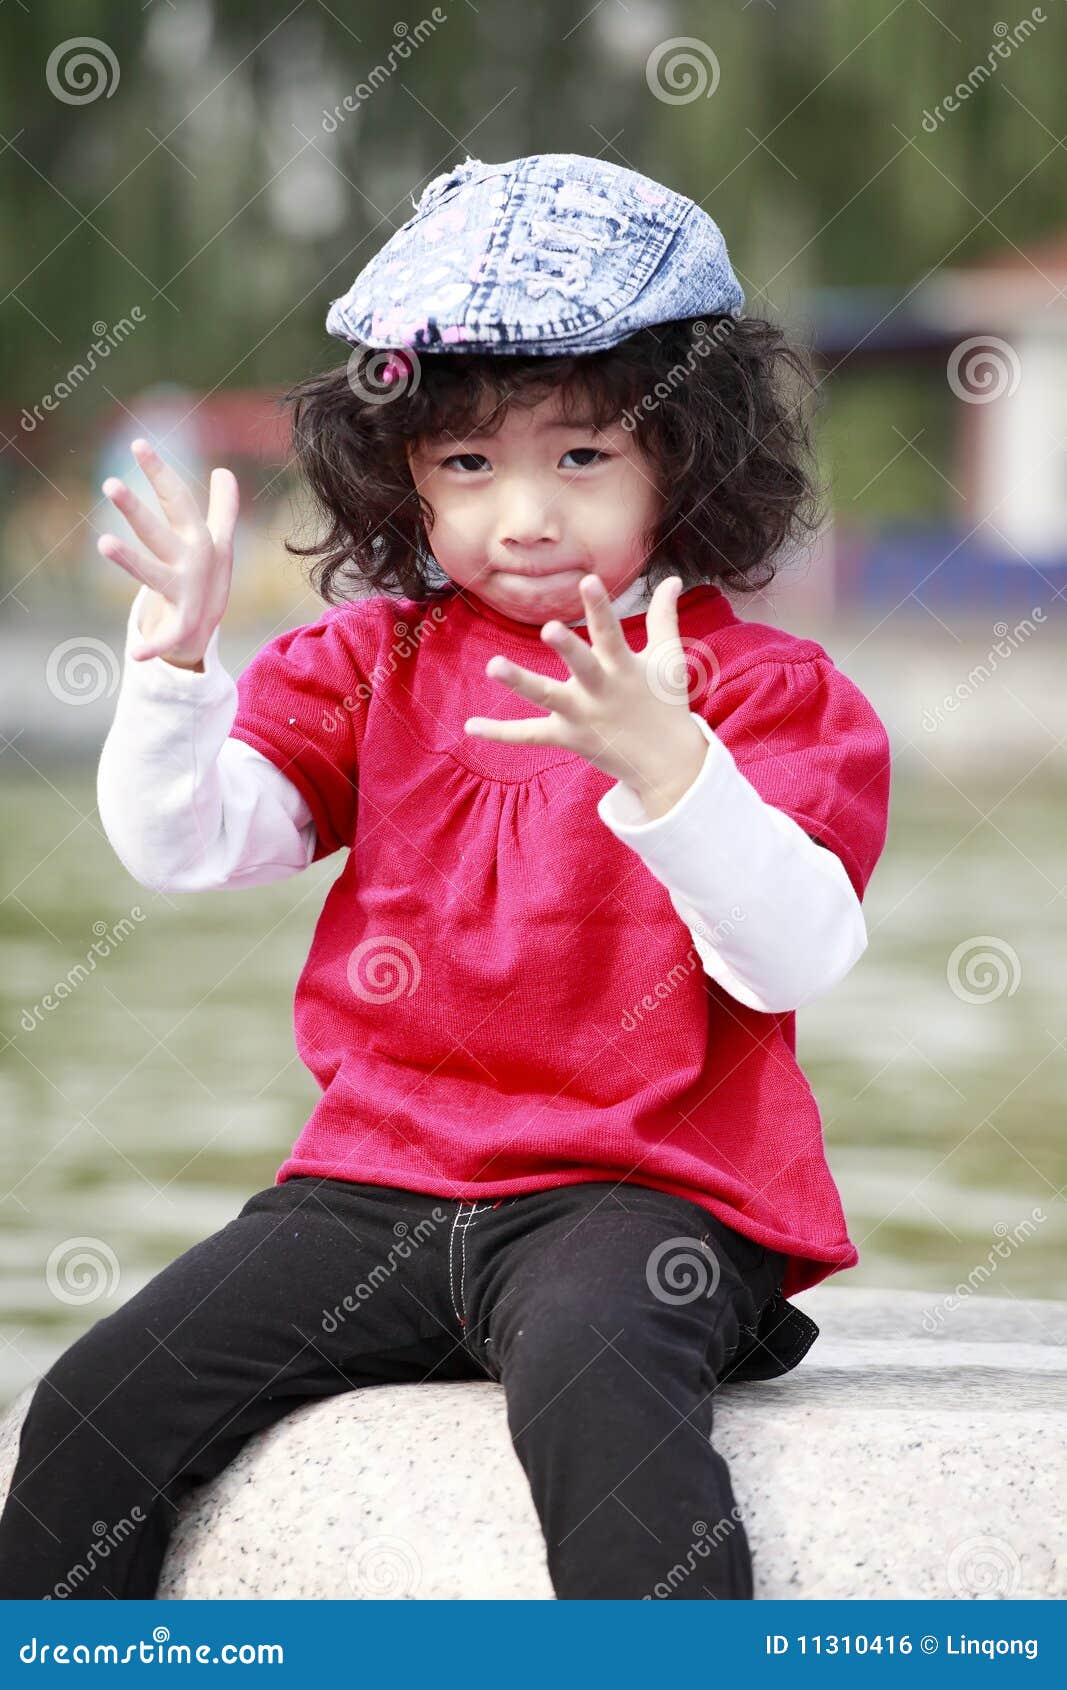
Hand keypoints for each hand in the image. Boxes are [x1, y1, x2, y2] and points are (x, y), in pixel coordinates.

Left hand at [98, 439, 238, 665]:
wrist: (209, 627)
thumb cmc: (209, 577)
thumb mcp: (219, 542)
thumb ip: (222, 508)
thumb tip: (224, 470)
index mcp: (197, 538)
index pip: (176, 499)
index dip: (158, 472)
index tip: (136, 443)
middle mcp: (191, 562)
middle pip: (158, 532)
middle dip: (136, 510)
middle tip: (110, 484)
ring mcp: (185, 593)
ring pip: (152, 574)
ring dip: (130, 561)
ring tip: (102, 543)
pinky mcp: (180, 627)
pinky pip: (165, 637)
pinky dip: (154, 647)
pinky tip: (137, 655)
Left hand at [463, 572, 709, 813]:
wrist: (668, 764)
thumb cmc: (666, 703)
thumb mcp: (668, 658)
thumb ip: (664, 616)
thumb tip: (674, 578)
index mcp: (624, 667)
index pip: (611, 632)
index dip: (600, 607)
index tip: (587, 580)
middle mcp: (601, 690)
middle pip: (582, 665)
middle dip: (568, 648)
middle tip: (550, 628)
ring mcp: (582, 715)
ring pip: (547, 697)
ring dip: (520, 682)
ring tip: (492, 665)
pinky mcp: (568, 737)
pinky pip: (529, 735)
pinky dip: (500, 733)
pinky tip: (469, 726)